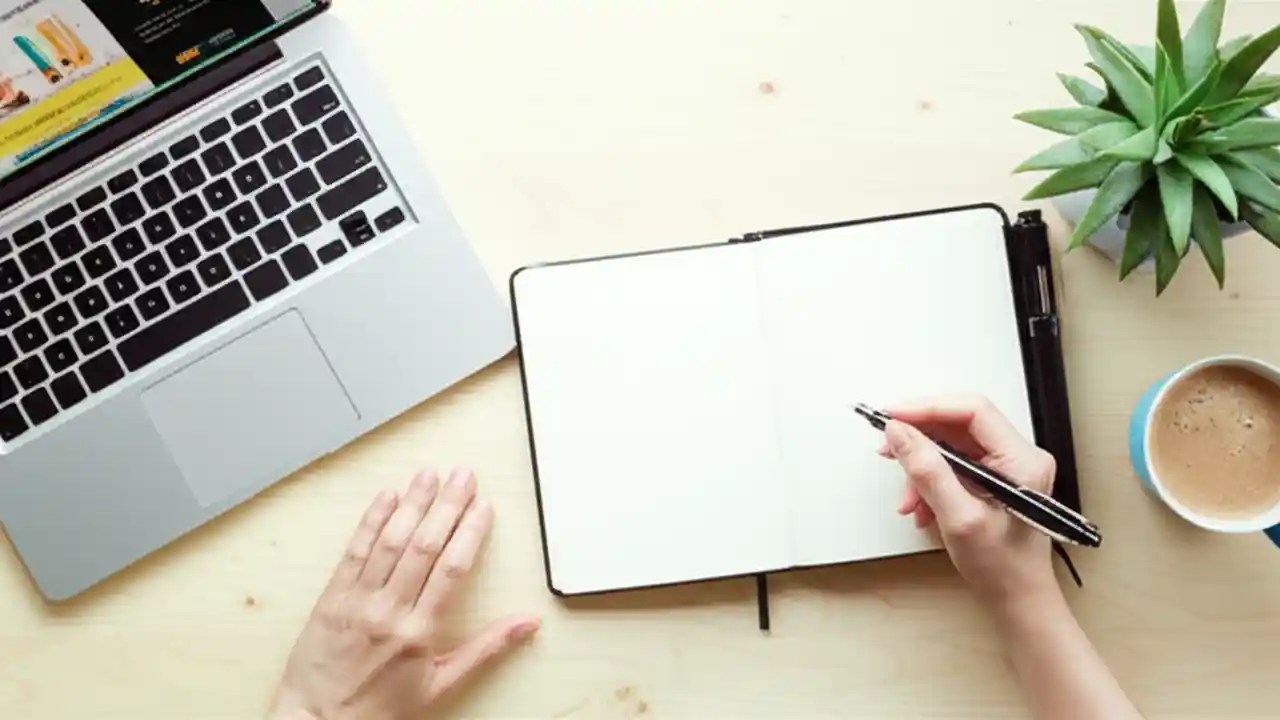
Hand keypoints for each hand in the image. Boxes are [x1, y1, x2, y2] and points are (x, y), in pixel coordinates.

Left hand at [269, 469, 539, 719]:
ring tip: (429, 475)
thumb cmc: (382, 710)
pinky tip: (387, 497)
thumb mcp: (443, 686)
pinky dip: (371, 521)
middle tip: (463, 476)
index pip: (452, 569)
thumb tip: (528, 624)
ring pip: (390, 541)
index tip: (484, 507)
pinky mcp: (332, 596)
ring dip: (412, 504)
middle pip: (424, 546)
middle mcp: (389, 610)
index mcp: (420, 631)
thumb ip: (487, 649)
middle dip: (447, 505)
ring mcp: (358, 600)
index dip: (470, 533)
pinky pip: (355, 551)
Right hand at [880, 395, 1058, 607]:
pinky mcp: (994, 477)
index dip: (928, 409)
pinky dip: (931, 479)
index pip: (972, 411)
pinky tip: (921, 503)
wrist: (1018, 598)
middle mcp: (1019, 456)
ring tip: (908, 497)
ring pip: (952, 444)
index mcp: (1022, 460)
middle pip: (959, 424)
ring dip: (922, 466)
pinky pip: (954, 463)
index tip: (893, 417)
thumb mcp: (959, 518)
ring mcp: (1007, 466)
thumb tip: (901, 434)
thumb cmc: (1004, 567)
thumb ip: (928, 472)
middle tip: (889, 448)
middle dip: (920, 439)